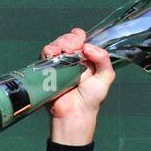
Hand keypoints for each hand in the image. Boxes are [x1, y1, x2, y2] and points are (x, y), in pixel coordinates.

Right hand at [42, 27, 115, 144]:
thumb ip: (103, 59)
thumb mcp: (105, 78)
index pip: (80, 40)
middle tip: (74, 49)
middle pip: (67, 39)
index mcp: (85, 60)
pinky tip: (55, 54)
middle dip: (69, 39)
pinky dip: (49, 50)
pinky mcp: (46, 69)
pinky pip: (45, 53)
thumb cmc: (90, 99)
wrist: (74, 113)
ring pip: (56, 44)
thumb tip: (87, 46)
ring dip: (60, 43)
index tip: (81, 42)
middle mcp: (71, 60)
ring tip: (64, 52)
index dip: (79, 37)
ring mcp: (58, 64)